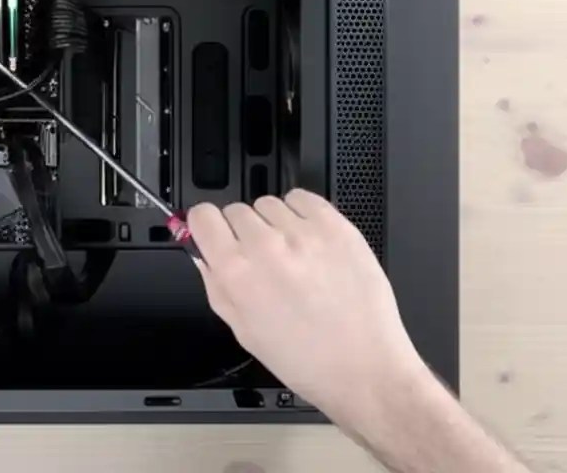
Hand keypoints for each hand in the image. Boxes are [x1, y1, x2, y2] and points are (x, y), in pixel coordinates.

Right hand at [186, 190, 429, 422]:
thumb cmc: (307, 359)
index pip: (202, 216)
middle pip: (235, 210)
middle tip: (260, 259)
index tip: (213, 233)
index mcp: (237, 273)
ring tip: (291, 256)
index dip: (206, 226)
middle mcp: (267, 247)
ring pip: (268, 203)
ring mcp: (304, 234)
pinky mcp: (337, 228)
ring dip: (273, 224)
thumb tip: (204, 254)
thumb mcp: (243, 331)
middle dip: (241, 231)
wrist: (364, 368)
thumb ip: (217, 285)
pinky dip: (301, 213)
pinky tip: (308, 241)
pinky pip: (303, 198)